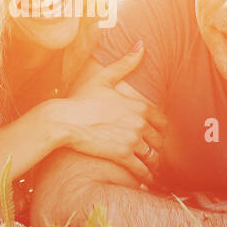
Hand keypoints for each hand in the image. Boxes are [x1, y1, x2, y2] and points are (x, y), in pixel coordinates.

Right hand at [57, 43, 167, 184]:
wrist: (64, 120)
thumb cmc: (82, 98)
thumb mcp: (104, 78)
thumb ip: (126, 63)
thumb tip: (142, 44)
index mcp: (139, 105)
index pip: (162, 120)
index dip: (161, 128)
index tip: (157, 134)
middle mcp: (140, 123)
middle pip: (159, 139)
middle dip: (157, 146)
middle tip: (155, 153)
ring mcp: (132, 140)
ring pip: (152, 155)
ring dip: (153, 163)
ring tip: (152, 169)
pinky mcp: (122, 155)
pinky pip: (141, 169)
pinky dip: (145, 176)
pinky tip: (145, 181)